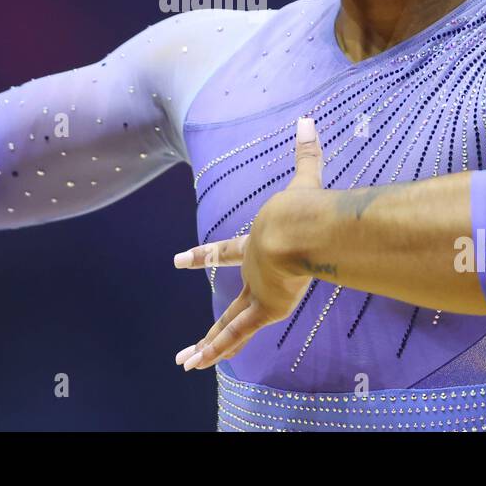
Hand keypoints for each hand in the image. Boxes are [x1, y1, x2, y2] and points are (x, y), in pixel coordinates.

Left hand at [171, 116, 322, 370]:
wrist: (298, 226)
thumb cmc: (303, 206)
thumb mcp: (305, 180)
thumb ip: (307, 154)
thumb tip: (306, 120)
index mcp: (258, 246)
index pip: (225, 252)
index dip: (202, 256)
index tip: (178, 260)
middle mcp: (253, 271)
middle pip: (226, 298)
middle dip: (207, 319)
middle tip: (183, 331)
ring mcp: (257, 290)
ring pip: (227, 327)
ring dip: (205, 346)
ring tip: (184, 362)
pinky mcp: (265, 307)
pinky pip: (238, 336)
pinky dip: (217, 351)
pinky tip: (196, 364)